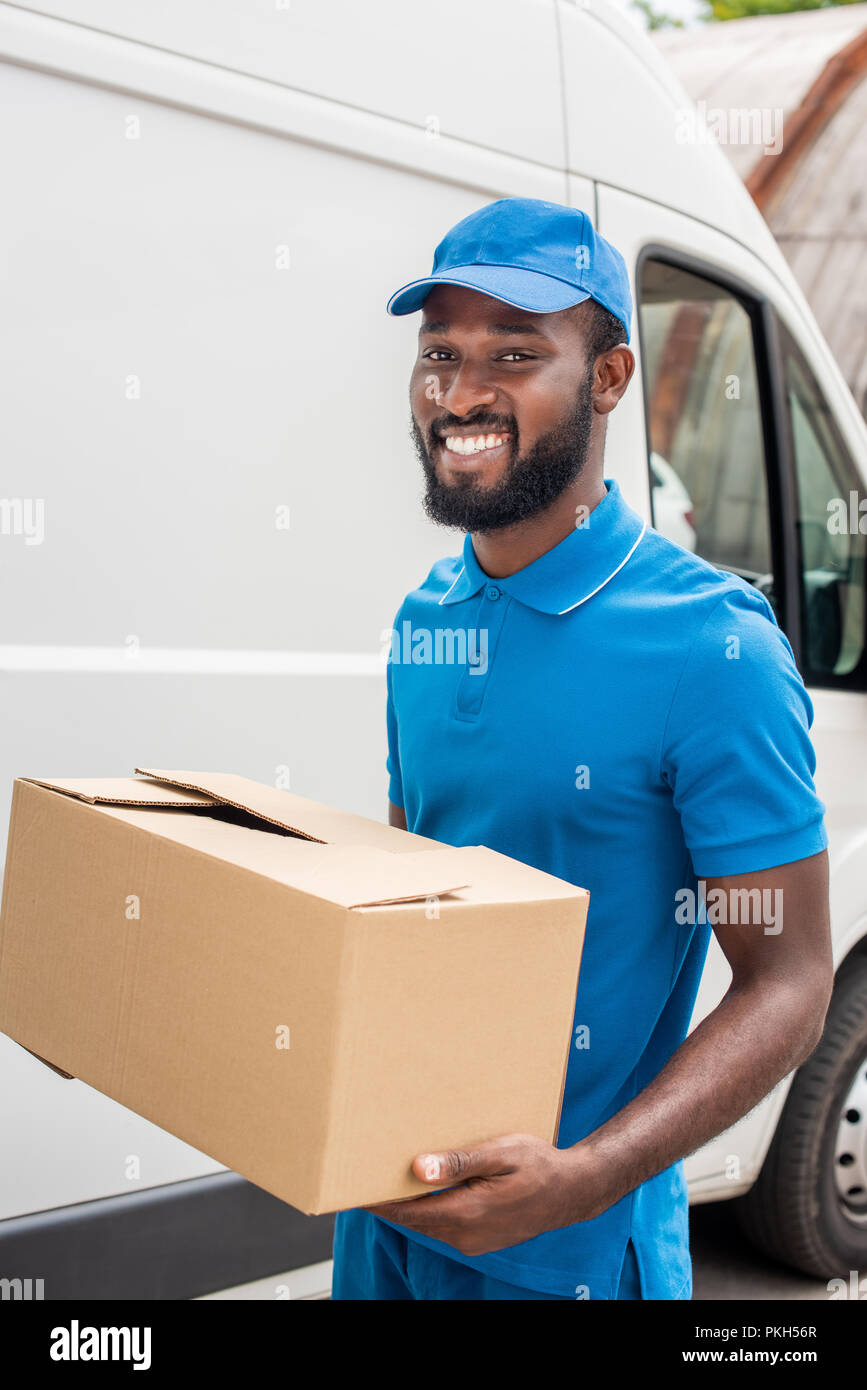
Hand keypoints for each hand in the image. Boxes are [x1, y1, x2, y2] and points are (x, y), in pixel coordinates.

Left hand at [362, 1133, 607, 1256]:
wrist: (573, 1192)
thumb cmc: (539, 1164)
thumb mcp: (500, 1152)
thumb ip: (459, 1161)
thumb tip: (417, 1167)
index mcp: (466, 1212)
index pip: (406, 1211)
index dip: (377, 1199)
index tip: (352, 1185)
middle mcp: (465, 1234)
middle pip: (412, 1218)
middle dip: (388, 1199)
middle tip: (363, 1172)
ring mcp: (472, 1241)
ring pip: (427, 1223)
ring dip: (409, 1204)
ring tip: (388, 1176)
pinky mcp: (479, 1240)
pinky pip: (444, 1225)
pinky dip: (429, 1209)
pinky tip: (426, 1188)